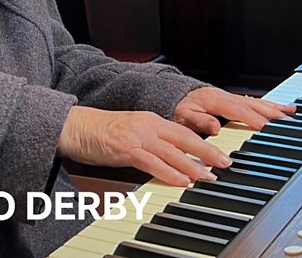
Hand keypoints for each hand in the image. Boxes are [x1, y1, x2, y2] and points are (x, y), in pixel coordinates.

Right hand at [56, 106, 231, 186]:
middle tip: (225, 162)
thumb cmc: (100, 132)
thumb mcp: (131, 133)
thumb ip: (151, 143)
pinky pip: (152, 162)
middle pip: (184, 138)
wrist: (75, 127)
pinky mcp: (126, 149)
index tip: (220, 153)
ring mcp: (137, 136)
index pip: (183, 131)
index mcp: (151, 120)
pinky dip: (169, 171)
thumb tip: (170, 158)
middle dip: (207, 151)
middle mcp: (148, 125)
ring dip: (193, 165)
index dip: (203, 142)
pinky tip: (181, 180)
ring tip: (209, 176)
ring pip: (172, 151)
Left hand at [173, 87, 294, 133]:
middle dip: (271, 113)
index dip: (253, 119)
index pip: (238, 110)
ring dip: (275, 108)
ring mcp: (232, 97)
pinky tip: (285, 109)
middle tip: (287, 122)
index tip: (266, 127)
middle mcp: (226, 96)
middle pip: (253, 104)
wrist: (176, 96)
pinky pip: (256, 102)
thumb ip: (198, 121)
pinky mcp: (235, 100)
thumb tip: (215, 127)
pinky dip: (271, 105)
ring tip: (292, 114)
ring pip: (257, 102)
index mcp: (215, 100)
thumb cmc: (179, 108)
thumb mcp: (183, 117)